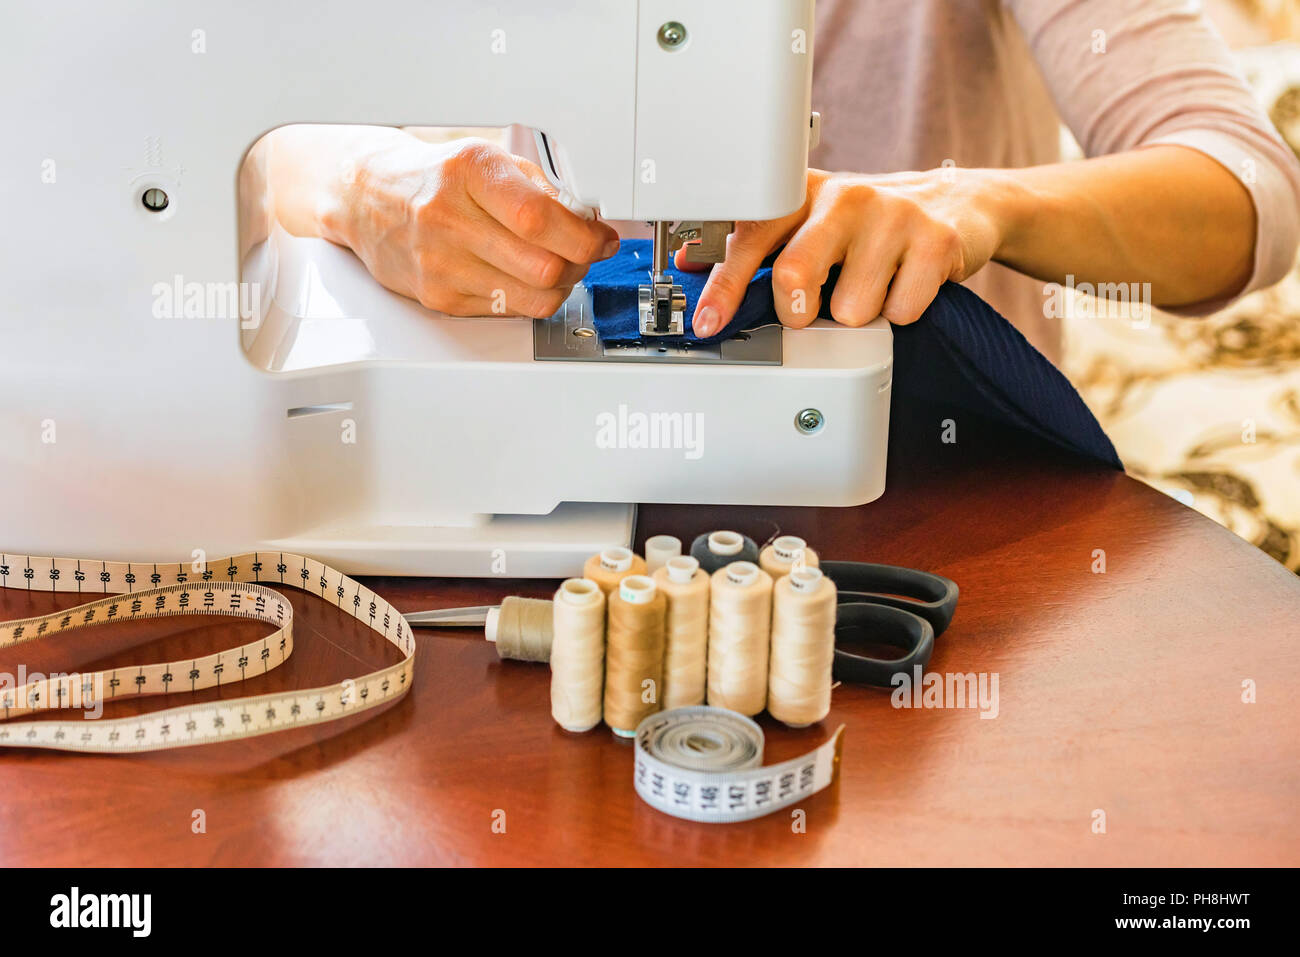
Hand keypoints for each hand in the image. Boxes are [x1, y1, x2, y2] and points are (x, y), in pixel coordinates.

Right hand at [319, 136, 619, 317]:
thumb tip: (592, 225)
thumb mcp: (491, 160)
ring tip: (555, 266)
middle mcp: (449, 218)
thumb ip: (544, 190)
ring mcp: (440, 263)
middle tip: (581, 253)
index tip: (601, 239)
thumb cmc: (438, 177)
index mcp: (469, 173)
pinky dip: (528, 298)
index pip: (539, 219)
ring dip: (559, 286)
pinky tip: (522, 277)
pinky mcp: (439, 298)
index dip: (583, 237)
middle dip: (578, 263)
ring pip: (532, 298)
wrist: (368, 197)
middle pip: (543, 266)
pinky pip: (509, 311)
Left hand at [681, 167, 1005, 335]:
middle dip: (798, 311)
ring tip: (870, 287)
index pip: (751, 237)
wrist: (957, 205)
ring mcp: (893, 217)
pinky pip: (900, 312)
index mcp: (804, 192)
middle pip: (795, 276)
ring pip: (851, 309)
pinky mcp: (936, 242)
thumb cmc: (868, 224)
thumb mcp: (806, 222)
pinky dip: (899, 314)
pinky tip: (903, 286)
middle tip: (811, 310)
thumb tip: (689, 262)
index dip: (724, 285)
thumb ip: (751, 244)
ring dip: (857, 315)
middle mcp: (845, 196)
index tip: (708, 322)